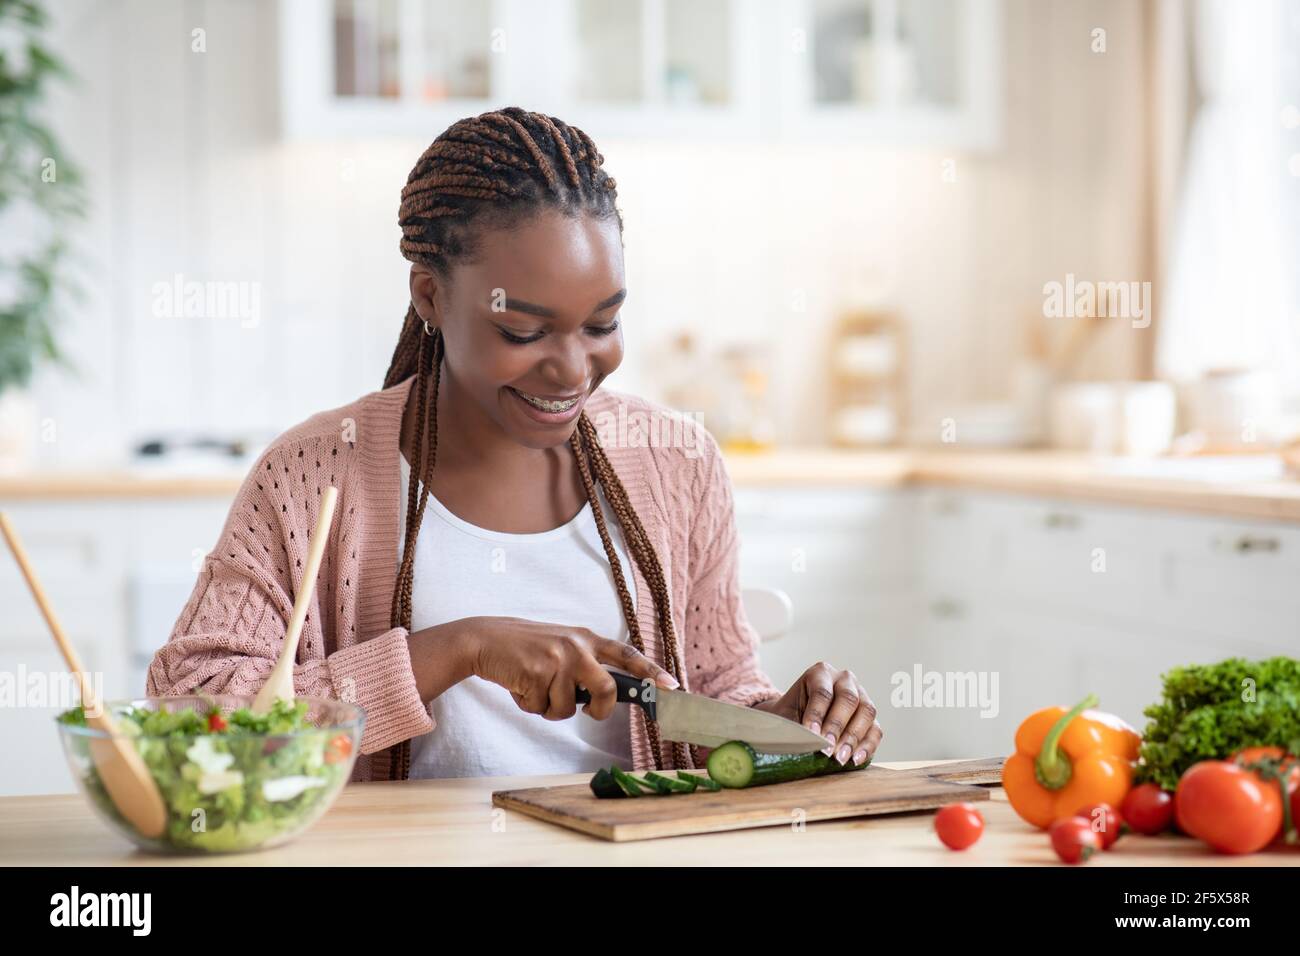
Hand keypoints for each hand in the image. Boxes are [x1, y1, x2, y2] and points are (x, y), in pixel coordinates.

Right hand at [459, 616, 678, 720]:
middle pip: (606, 689)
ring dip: (550, 708)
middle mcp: (576, 646)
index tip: (671, 686)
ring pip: (568, 708)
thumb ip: (584, 664)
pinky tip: (520, 686)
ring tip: (535, 687)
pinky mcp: (536, 672)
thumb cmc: (526, 649)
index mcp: (585, 639)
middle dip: (599, 710)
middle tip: (589, 711)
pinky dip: (530, 706)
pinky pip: (543, 709)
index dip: (650, 670)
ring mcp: (556, 658)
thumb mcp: (561, 647)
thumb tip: (605, 697)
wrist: (485, 640)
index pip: (626, 653)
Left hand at [754, 662, 881, 765]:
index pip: (822, 692)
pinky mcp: (870, 717)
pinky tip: (855, 760)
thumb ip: (791, 726)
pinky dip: (867, 746)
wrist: (796, 720)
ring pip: (866, 712)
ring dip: (853, 738)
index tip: (812, 735)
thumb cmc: (789, 715)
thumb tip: (801, 742)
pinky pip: (875, 730)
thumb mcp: (784, 715)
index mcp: (820, 673)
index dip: (817, 714)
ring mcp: (861, 696)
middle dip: (836, 726)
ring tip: (839, 758)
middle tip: (827, 750)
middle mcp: (844, 680)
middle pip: (848, 699)